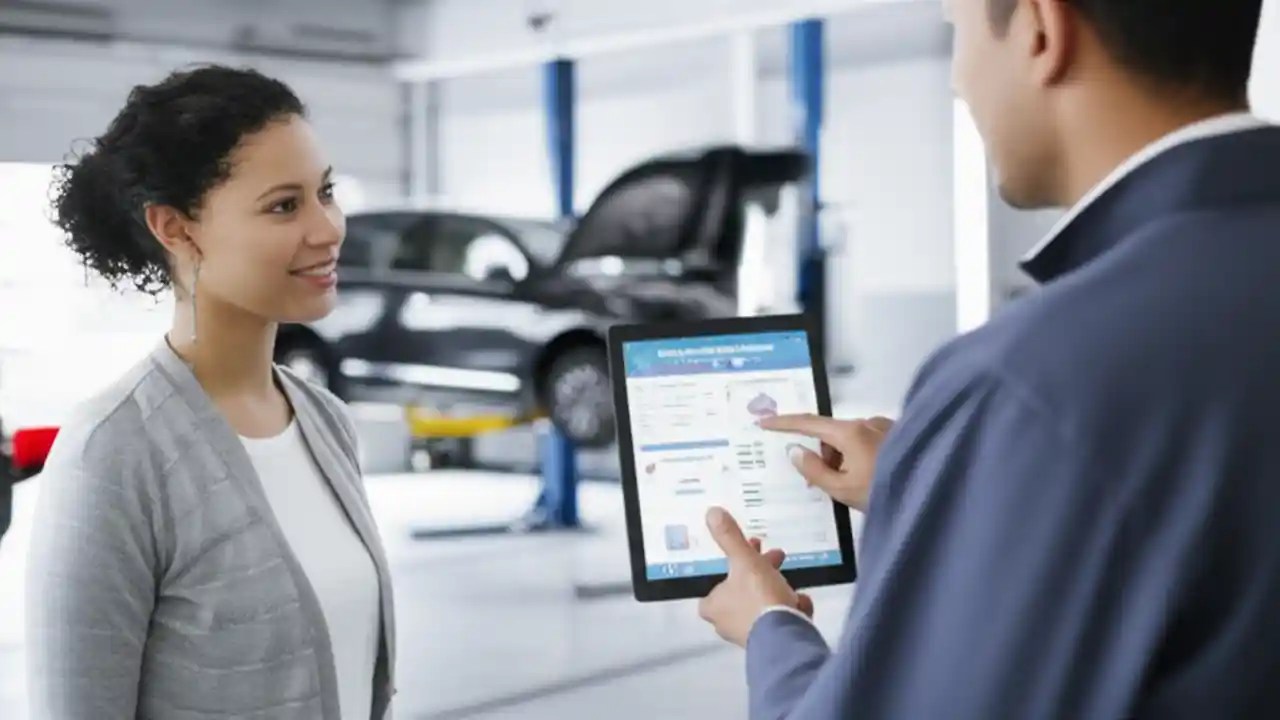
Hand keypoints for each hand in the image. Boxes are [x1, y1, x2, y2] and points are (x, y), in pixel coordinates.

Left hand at [698, 507, 813, 647]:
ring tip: (790, 582)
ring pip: (763, 606)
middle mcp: (727, 624)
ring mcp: (750, 635)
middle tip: (775, 557)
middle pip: (742, 591)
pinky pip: (779, 620)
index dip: (730, 569)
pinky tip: (800, 603)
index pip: (714, 586)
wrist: (786, 637)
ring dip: (777, 590)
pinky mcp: (773, 643)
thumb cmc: (759, 598)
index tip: (748, 553)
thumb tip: (711, 512)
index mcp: (714, 606)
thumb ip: (730, 538)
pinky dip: (790, 609)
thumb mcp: (745, 561)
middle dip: (760, 572)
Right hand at [759, 414, 894, 512]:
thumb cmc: (885, 493)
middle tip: (827, 485)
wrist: (932, 495)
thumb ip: (813, 469)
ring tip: (859, 487)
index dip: (783, 423)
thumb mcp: (842, 489)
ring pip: (850, 439)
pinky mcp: (898, 433)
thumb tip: (795, 450)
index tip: (764, 422)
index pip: (808, 423)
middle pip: (830, 434)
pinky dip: (862, 455)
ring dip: (844, 458)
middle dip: (824, 456)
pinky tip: (873, 478)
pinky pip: (868, 440)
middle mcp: (867, 421)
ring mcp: (885, 425)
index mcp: (850, 432)